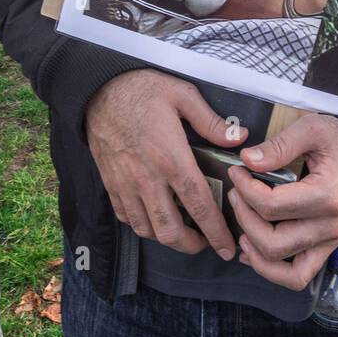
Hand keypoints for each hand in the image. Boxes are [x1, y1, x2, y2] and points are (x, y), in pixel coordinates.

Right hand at [84, 70, 243, 257]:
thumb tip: (240, 138)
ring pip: (146, 229)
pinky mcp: (110, 183)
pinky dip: (142, 226)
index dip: (215, 232)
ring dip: (167, 238)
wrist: (98, 88)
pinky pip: (126, 217)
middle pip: (170, 229)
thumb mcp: (183, 94)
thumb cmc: (142, 89)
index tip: (227, 248)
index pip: (198, 205)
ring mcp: (126, 184)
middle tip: (206, 243)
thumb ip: (212, 121)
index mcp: (171, 158)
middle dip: (191, 246)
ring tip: (183, 233)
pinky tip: (154, 219)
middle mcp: (148, 178)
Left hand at [226, 113, 337, 289]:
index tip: (237, 171)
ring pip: (282, 266)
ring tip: (242, 224)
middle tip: (235, 194)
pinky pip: (297, 276)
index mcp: (327, 196)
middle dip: (244, 218)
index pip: (271, 206)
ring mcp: (329, 241)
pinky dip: (271, 269)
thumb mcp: (310, 128)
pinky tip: (252, 250)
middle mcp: (330, 226)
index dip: (244, 189)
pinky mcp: (325, 248)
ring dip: (254, 250)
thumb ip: (278, 145)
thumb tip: (247, 161)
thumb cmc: (337, 139)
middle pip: (272, 242)